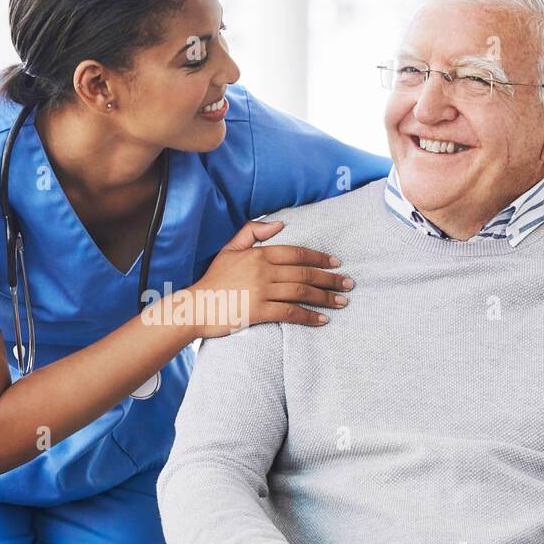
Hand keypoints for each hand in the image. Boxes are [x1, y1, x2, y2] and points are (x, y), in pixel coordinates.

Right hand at [188, 220, 352, 338]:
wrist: (195, 306)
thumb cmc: (213, 280)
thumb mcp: (229, 249)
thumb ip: (252, 232)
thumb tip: (280, 223)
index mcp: (258, 255)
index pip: (296, 253)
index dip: (319, 258)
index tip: (336, 263)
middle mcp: (263, 271)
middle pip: (304, 274)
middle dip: (330, 279)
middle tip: (348, 285)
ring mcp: (262, 291)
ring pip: (302, 292)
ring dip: (325, 298)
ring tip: (342, 302)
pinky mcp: (259, 312)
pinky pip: (290, 312)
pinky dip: (309, 316)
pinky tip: (322, 320)